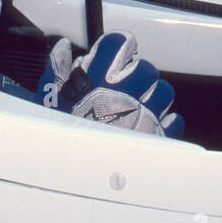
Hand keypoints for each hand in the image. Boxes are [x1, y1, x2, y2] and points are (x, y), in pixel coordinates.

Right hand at [37, 32, 183, 137]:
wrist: (79, 179)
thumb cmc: (61, 141)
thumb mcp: (48, 103)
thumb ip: (57, 70)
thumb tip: (63, 48)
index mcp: (98, 80)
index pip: (119, 43)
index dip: (120, 46)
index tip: (117, 54)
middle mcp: (125, 92)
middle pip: (146, 68)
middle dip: (137, 75)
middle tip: (124, 87)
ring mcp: (145, 114)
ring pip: (164, 91)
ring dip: (153, 97)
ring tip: (136, 109)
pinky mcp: (159, 137)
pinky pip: (173, 120)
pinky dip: (164, 123)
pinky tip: (147, 128)